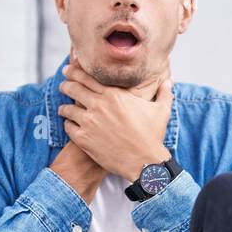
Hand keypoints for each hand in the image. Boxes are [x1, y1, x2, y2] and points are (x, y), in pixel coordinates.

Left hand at [58, 48, 173, 181]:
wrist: (144, 162)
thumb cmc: (153, 136)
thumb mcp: (161, 111)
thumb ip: (164, 92)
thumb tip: (169, 80)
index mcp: (114, 95)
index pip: (87, 77)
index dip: (75, 71)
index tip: (69, 70)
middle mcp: (99, 105)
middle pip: (73, 88)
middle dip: (66, 84)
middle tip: (63, 84)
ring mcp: (89, 122)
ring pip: (68, 108)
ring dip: (64, 107)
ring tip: (63, 108)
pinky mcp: (84, 139)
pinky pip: (68, 127)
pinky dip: (67, 124)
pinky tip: (69, 125)